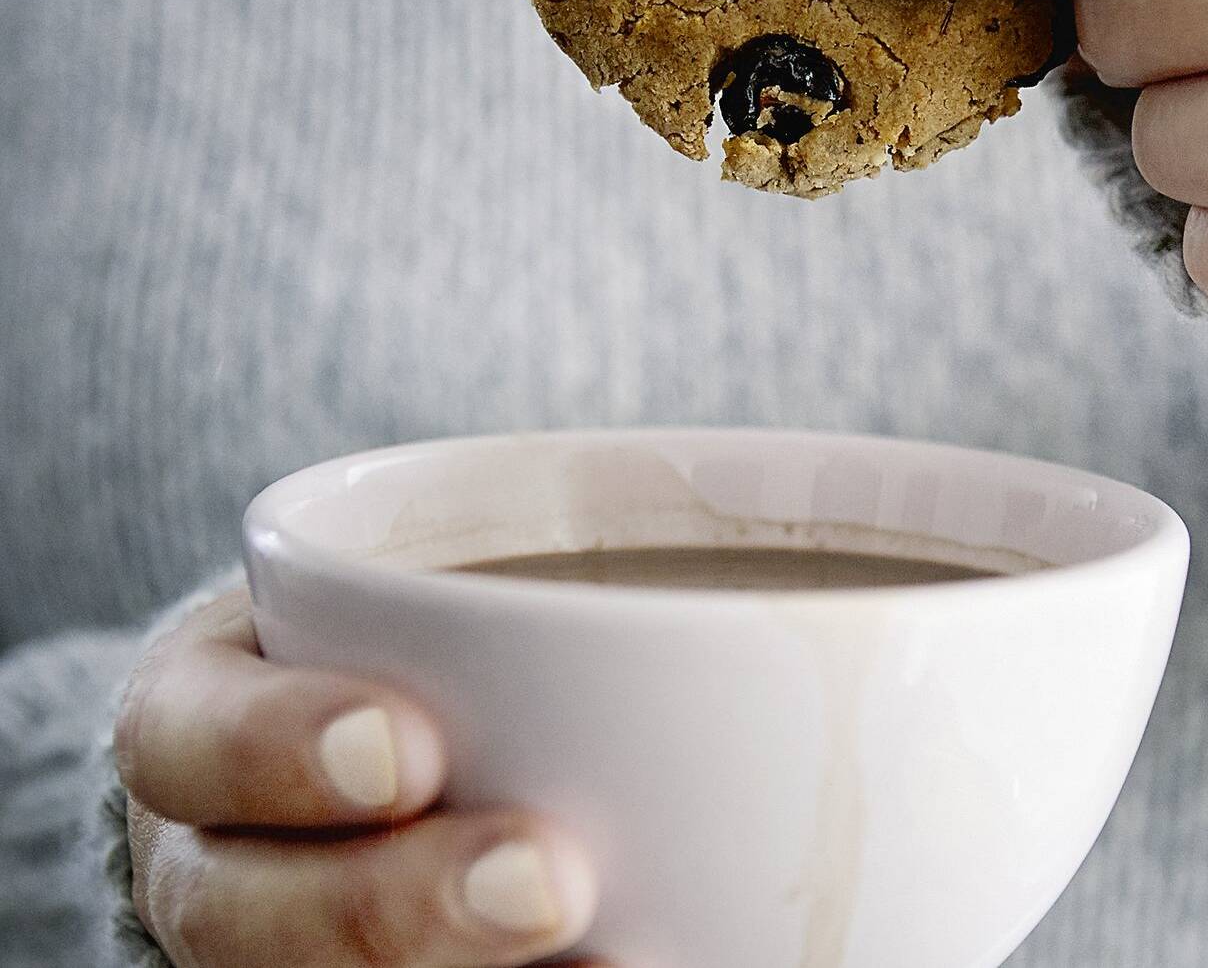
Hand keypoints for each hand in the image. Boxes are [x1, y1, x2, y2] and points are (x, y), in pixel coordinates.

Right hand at [116, 588, 601, 966]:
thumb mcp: (446, 573)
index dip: (275, 750)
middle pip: (249, 910)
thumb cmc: (434, 633)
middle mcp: (224, 846)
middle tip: (550, 884)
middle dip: (395, 905)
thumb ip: (559, 554)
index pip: (191, 734)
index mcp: (212, 708)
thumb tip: (823, 478)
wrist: (355, 748)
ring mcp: (282, 936)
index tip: (402, 748)